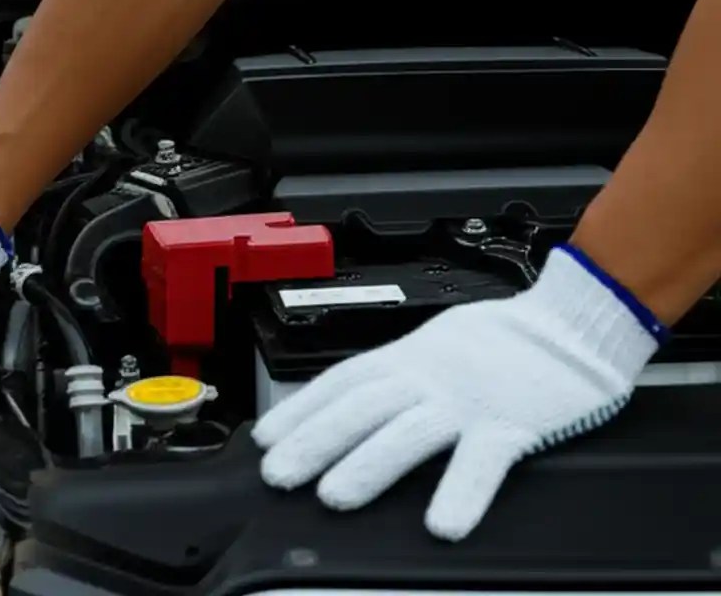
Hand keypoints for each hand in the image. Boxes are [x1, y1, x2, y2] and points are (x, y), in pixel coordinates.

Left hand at [253, 246, 664, 540]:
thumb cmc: (508, 338)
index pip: (341, 381)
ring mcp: (469, 399)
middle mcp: (429, 374)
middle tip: (279, 473)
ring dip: (368, 464)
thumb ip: (398, 371)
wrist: (577, 321)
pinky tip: (443, 522)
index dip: (299, 410)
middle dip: (313, 441)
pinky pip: (484, 461)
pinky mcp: (514, 422)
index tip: (265, 438)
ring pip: (408, 431)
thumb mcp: (438, 342)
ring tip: (334, 496)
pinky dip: (461, 491)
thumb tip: (351, 398)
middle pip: (360, 406)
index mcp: (410, 356)